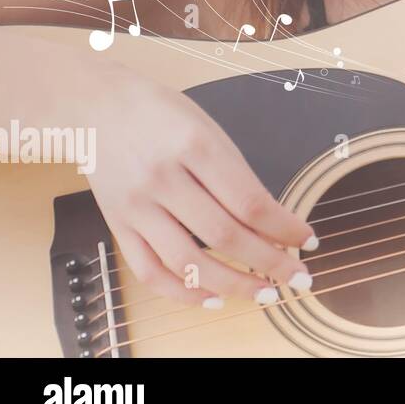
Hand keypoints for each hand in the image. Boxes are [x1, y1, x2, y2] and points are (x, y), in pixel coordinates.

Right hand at [82, 71, 316, 308]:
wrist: (96, 106)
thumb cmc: (161, 113)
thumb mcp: (208, 128)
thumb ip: (235, 173)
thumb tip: (271, 221)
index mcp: (196, 146)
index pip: (250, 201)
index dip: (284, 228)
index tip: (307, 239)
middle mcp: (164, 178)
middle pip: (224, 235)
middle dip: (269, 262)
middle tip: (298, 277)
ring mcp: (137, 205)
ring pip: (188, 262)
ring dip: (232, 285)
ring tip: (263, 294)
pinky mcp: (117, 224)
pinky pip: (149, 270)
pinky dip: (183, 292)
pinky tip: (212, 297)